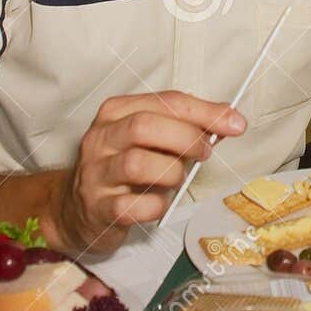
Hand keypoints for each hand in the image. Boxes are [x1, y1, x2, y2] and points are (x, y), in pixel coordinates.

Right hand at [48, 90, 245, 255]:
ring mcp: (96, 173)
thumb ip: (184, 125)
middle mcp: (101, 138)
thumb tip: (228, 116)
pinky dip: (157, 206)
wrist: (75, 209)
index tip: (236, 124)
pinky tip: (159, 204)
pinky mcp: (97, 208)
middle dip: (187, 139)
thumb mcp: (149, 139)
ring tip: (177, 180)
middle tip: (205, 153)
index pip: (166, 101)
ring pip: (138, 164)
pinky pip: (134, 206)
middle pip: (146, 126)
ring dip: (171, 173)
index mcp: (116, 112)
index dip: (206, 112)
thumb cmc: (122, 169)